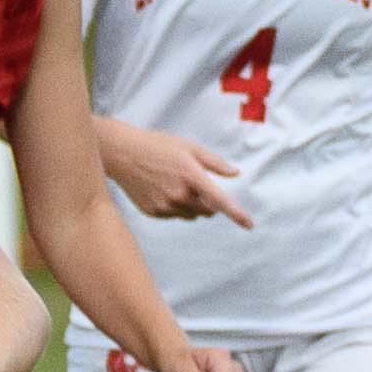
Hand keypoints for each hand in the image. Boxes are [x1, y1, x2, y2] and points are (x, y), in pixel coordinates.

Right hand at [97, 124, 249, 225]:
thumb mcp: (189, 147)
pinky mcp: (154, 212)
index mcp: (192, 177)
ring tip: (175, 183)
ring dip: (192, 205)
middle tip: (198, 185)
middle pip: (207, 211)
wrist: (123, 153)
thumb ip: (214, 162)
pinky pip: (174, 216)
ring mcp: (165, 206)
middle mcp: (180, 195)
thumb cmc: (158, 146)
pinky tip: (162, 189)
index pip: (221, 201)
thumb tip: (234, 173)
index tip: (249, 224)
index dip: (237, 214)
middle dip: (209, 202)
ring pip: (191, 215)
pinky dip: (175, 207)